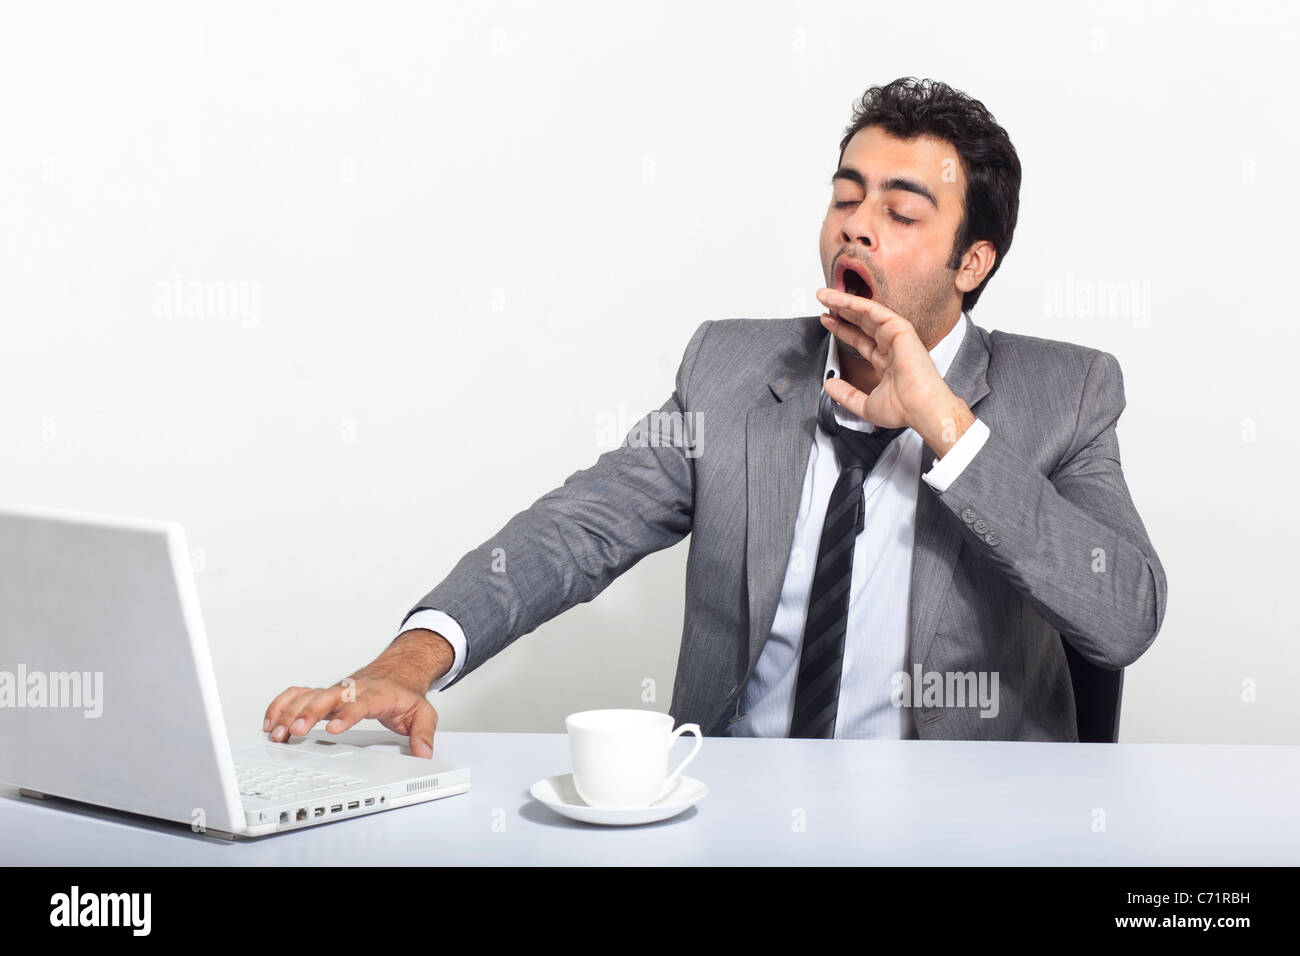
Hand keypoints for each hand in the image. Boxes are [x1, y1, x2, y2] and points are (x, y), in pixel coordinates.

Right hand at [262, 629, 453, 758]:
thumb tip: (424, 753)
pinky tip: (271, 722)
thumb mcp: (423, 712)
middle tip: (293, 731)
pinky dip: (282, 705)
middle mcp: (351, 690)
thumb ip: (423, 733)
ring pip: (308, 695)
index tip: (333, 728)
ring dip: (289, 712)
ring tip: (275, 733)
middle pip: (326, 697)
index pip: (359, 703)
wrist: (397, 672)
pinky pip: (298, 694)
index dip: (345, 715)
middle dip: (308, 714)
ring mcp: (335, 692)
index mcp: (376, 694)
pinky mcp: (325, 694)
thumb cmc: (405, 693)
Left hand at [815, 288, 973, 455]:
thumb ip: (846, 394)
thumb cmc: (903, 410)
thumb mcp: (864, 404)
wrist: (920, 409)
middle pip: (862, 322)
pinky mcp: (900, 329)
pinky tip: (840, 300)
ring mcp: (896, 336)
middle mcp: (891, 346)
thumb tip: (829, 384)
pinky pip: (875, 311)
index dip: (842, 329)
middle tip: (822, 300)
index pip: (860, 340)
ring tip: (824, 295)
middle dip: (841, 310)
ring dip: (845, 302)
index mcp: (886, 361)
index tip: (827, 321)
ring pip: (866, 313)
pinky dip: (856, 303)